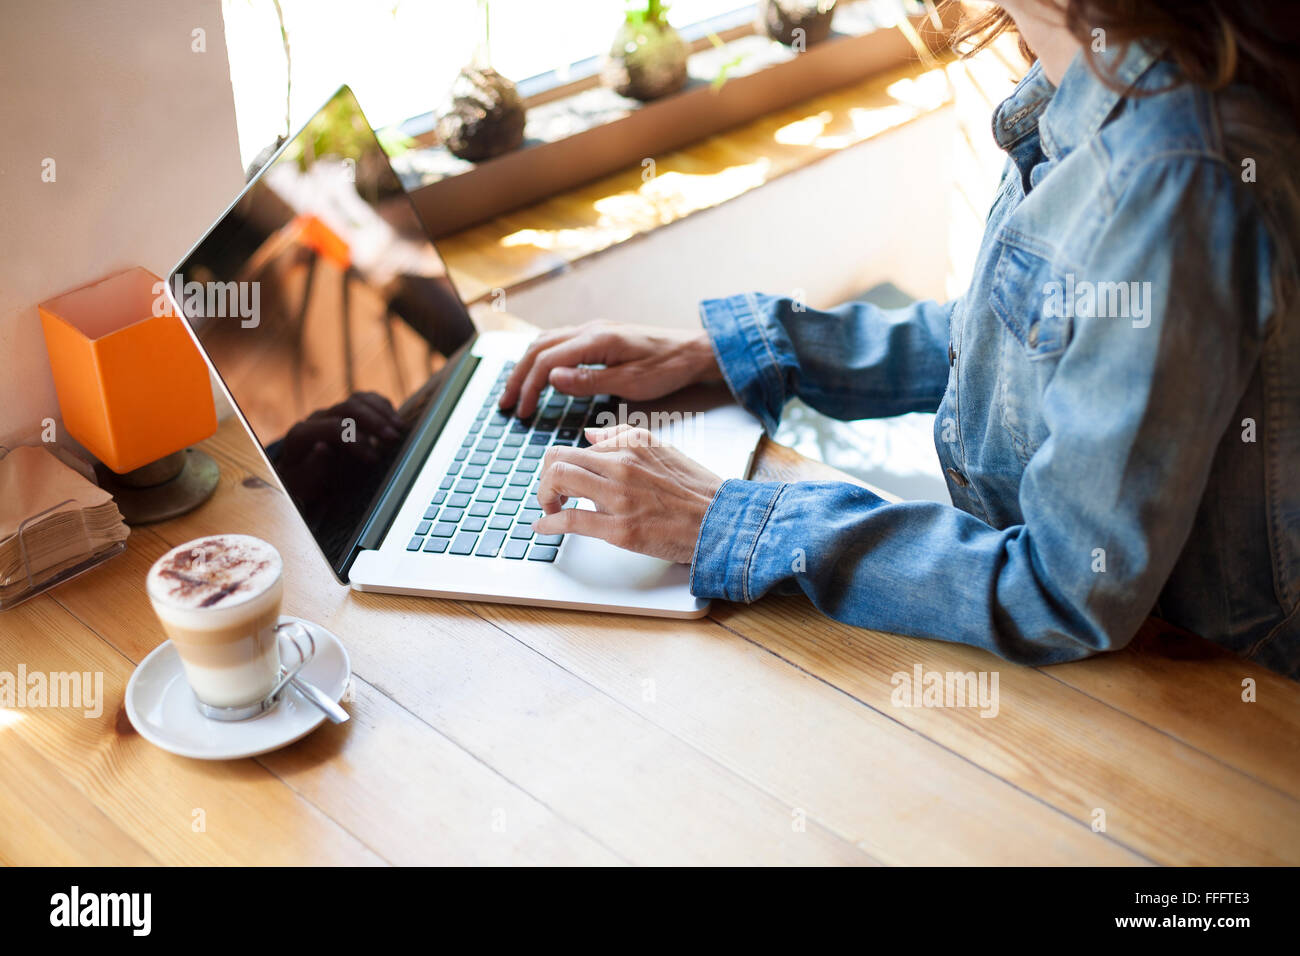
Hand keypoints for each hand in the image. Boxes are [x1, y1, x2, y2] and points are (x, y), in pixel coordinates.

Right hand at [499, 320, 720, 417]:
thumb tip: (551, 379)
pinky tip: (540, 373)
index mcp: (595, 340)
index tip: (522, 410)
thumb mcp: (630, 382)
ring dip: (527, 365)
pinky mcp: (599, 336)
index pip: (546, 361)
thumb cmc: (668, 367)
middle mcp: (590, 329)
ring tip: (516, 390)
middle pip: (538, 348)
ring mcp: (594, 330)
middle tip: (506, 403)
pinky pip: (560, 342)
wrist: (694, 350)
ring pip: (546, 342)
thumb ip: (589, 381)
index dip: (529, 387)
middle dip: (518, 376)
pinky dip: (542, 357)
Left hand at [533, 424, 723, 563]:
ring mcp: (619, 497)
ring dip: (544, 497)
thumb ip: (622, 437)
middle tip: (549, 494)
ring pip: (558, 481)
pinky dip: (549, 523)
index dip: (560, 465)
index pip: (575, 447)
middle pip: (557, 460)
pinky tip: (543, 527)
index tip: (560, 480)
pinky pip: (571, 520)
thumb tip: (590, 434)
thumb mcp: (661, 449)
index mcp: (630, 446)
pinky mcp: (620, 528)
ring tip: (549, 509)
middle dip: (545, 478)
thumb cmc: (695, 490)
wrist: (721, 520)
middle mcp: (621, 466)